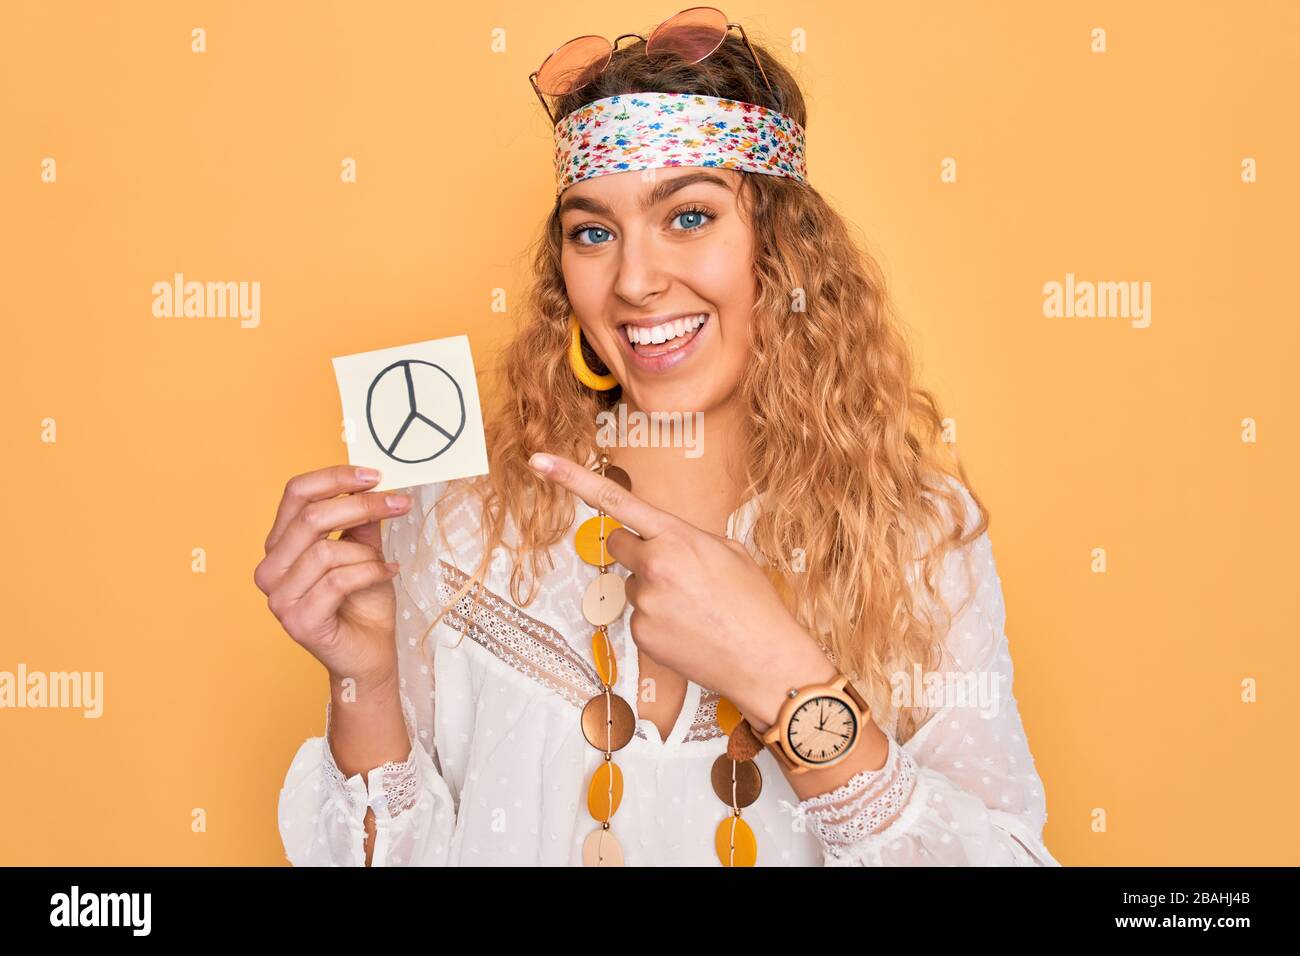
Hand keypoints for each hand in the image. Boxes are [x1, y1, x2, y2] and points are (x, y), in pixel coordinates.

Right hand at [253, 464, 412, 691]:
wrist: (369, 653)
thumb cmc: (363, 602)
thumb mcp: (365, 550)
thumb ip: (360, 521)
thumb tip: (374, 484)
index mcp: (280, 544)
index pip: (296, 494)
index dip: (334, 477)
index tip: (373, 475)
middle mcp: (271, 568)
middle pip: (310, 518)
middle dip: (361, 506)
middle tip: (398, 503)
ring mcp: (279, 597)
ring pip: (325, 552)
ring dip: (366, 553)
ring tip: (384, 563)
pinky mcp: (298, 620)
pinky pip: (337, 582)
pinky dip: (371, 573)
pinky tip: (389, 573)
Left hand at [528, 452, 836, 730]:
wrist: (765, 661)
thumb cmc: (754, 604)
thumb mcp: (729, 552)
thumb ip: (687, 538)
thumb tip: (664, 540)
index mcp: (676, 537)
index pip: (615, 500)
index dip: (572, 478)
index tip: (538, 462)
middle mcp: (653, 566)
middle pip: (618, 546)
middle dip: (639, 552)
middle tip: (678, 574)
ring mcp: (644, 603)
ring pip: (633, 585)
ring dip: (655, 592)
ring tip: (696, 610)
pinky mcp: (640, 635)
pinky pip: (638, 618)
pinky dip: (659, 622)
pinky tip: (689, 631)